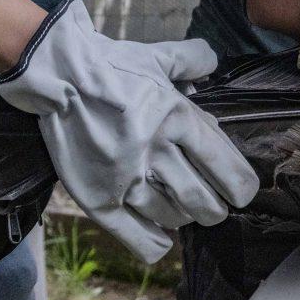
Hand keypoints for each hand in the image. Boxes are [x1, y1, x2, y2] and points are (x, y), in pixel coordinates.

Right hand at [0, 0, 258, 261]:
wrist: (58, 75)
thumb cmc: (112, 66)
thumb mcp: (158, 56)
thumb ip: (193, 59)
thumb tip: (214, 65)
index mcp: (177, 117)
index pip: (224, 167)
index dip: (240, 187)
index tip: (241, 192)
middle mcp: (155, 151)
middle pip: (202, 201)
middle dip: (215, 210)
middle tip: (213, 206)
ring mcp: (124, 177)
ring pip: (172, 218)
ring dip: (183, 219)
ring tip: (182, 211)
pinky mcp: (97, 196)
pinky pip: (134, 236)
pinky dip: (154, 244)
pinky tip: (162, 239)